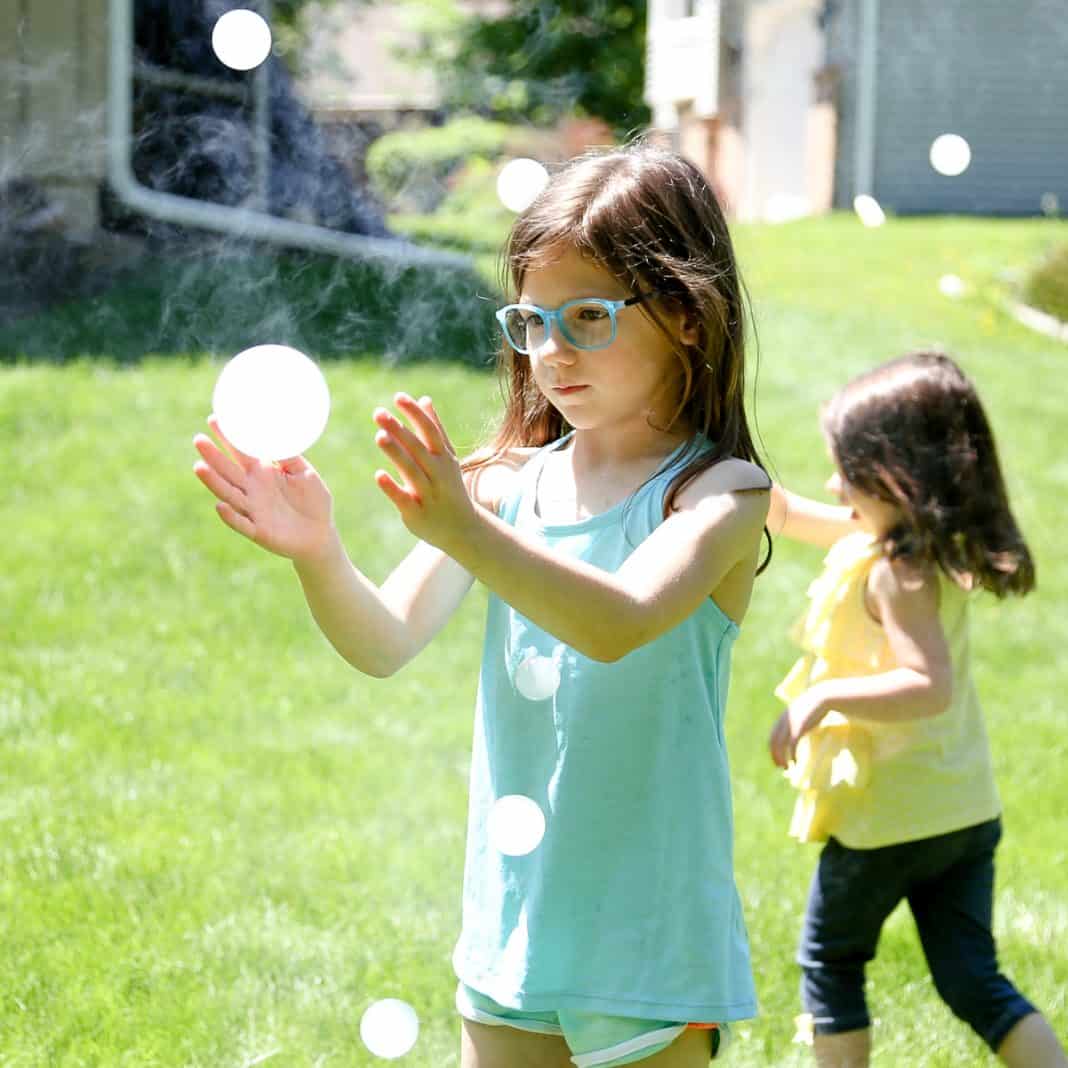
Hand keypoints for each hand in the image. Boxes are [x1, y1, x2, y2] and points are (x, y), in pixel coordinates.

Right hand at [192, 415, 334, 560]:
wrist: (320, 534)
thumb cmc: (313, 501)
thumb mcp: (304, 473)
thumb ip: (290, 456)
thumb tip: (279, 434)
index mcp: (262, 472)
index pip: (241, 451)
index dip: (228, 437)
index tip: (215, 418)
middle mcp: (252, 489)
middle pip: (228, 470)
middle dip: (213, 456)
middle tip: (198, 439)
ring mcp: (253, 510)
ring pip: (229, 494)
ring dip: (213, 482)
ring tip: (199, 467)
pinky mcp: (258, 531)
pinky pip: (242, 523)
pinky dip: (231, 516)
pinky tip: (220, 506)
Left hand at [372, 392, 476, 552]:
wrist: (463, 530)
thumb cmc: (450, 488)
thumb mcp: (447, 457)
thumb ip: (435, 429)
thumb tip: (424, 398)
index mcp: (444, 458)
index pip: (430, 431)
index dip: (415, 413)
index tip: (398, 397)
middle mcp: (438, 474)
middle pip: (418, 448)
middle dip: (399, 430)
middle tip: (379, 413)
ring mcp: (428, 494)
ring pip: (411, 471)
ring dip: (396, 453)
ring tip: (379, 436)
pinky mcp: (417, 513)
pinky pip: (404, 499)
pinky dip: (392, 487)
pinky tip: (378, 475)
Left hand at [768, 687, 828, 768]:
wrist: (822, 697)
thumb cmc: (814, 708)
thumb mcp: (801, 716)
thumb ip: (796, 724)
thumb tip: (796, 736)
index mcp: (782, 719)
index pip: (772, 737)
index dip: (773, 750)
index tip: (777, 759)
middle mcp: (783, 722)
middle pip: (774, 742)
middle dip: (775, 756)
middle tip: (781, 767)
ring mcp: (790, 724)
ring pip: (781, 745)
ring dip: (782, 758)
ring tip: (787, 767)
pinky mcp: (799, 727)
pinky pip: (792, 744)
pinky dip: (792, 755)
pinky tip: (795, 762)